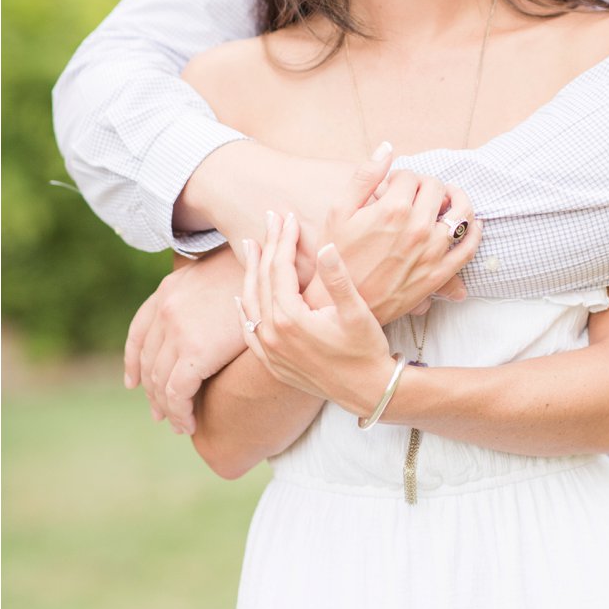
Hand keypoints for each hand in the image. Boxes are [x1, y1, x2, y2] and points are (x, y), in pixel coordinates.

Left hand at [123, 249, 244, 433]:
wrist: (273, 271)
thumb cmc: (255, 275)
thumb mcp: (217, 278)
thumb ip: (200, 296)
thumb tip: (204, 317)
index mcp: (168, 290)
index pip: (138, 333)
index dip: (133, 362)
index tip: (133, 383)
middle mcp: (165, 309)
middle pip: (148, 362)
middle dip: (152, 392)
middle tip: (160, 414)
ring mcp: (176, 330)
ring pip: (160, 382)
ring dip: (167, 409)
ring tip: (180, 425)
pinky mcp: (195, 351)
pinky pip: (177, 393)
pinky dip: (180, 413)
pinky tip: (189, 424)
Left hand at [239, 212, 391, 415]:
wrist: (369, 391)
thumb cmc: (366, 349)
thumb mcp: (356, 312)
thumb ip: (338, 278)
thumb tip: (324, 246)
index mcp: (289, 318)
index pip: (279, 268)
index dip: (283, 239)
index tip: (288, 217)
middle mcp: (272, 335)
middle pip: (261, 281)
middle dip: (266, 247)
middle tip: (270, 219)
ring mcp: (269, 351)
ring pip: (249, 303)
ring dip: (251, 273)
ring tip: (253, 246)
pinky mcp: (272, 364)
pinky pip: (248, 332)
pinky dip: (243, 311)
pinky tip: (240, 297)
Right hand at [327, 171, 479, 322]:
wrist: (341, 303)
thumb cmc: (336, 255)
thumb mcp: (339, 211)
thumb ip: (364, 176)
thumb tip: (387, 147)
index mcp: (393, 209)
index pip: (411, 176)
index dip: (400, 177)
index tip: (391, 186)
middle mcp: (419, 228)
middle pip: (437, 189)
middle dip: (425, 185)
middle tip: (413, 193)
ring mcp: (433, 251)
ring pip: (461, 211)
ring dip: (456, 199)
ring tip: (445, 199)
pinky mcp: (440, 273)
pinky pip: (469, 246)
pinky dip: (473, 230)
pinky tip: (466, 223)